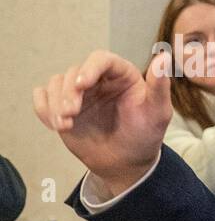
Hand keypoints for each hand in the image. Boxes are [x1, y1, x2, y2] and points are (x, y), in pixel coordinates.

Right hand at [33, 49, 172, 195]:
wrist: (126, 162)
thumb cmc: (145, 136)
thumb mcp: (158, 112)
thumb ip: (160, 86)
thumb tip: (164, 57)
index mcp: (121, 74)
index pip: (101, 59)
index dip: (89, 68)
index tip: (82, 85)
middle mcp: (98, 79)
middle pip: (74, 72)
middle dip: (68, 91)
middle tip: (71, 112)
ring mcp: (78, 93)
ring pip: (55, 83)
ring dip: (55, 103)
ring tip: (65, 124)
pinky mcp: (61, 106)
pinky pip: (42, 98)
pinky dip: (44, 108)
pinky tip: (56, 125)